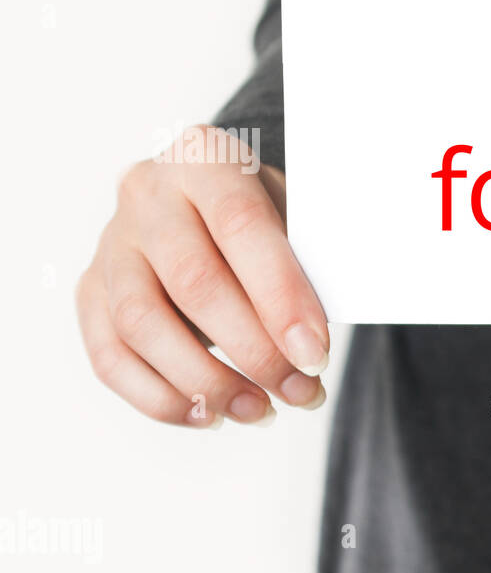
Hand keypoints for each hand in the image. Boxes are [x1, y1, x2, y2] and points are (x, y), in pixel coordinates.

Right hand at [76, 126, 329, 426]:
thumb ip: (310, 258)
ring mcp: (111, 243)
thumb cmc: (266, 213)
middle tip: (302, 392)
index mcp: (207, 158)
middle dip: (254, 351)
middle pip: (194, 282)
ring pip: (142, 324)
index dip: (281, 296)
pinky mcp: (90, 289)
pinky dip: (160, 396)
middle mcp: (147, 193)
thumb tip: (319, 337)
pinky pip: (109, 355)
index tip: (315, 354)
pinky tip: (210, 415)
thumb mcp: (296, 212)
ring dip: (206, 382)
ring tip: (262, 412)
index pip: (242, 226)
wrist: (208, 200)